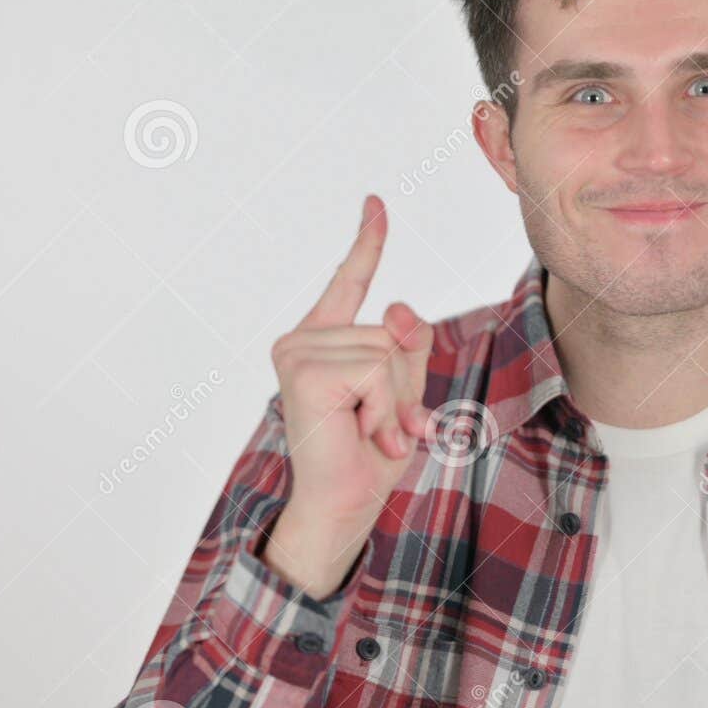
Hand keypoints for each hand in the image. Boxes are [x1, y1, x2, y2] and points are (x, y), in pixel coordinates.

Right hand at [263, 194, 433, 597]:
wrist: (344, 504)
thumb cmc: (368, 454)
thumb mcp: (403, 390)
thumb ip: (409, 345)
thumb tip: (401, 308)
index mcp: (323, 341)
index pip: (350, 281)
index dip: (367, 242)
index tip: (375, 203)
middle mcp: (302, 340)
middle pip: (391, 328)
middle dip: (404, 381)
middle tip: (384, 424)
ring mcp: (298, 352)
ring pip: (386, 349)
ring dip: (394, 399)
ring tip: (372, 430)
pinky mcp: (304, 370)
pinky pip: (375, 369)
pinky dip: (383, 406)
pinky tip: (362, 432)